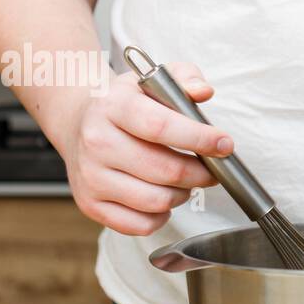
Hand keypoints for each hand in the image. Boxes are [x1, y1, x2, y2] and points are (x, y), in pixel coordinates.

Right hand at [57, 62, 233, 235]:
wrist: (78, 122)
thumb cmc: (125, 104)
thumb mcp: (151, 80)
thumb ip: (184, 78)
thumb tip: (203, 91)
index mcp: (113, 106)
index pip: (161, 127)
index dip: (200, 139)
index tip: (225, 145)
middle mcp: (96, 141)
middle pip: (165, 171)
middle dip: (201, 174)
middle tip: (212, 170)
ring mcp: (90, 176)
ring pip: (157, 201)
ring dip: (183, 194)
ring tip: (186, 181)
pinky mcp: (90, 204)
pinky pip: (140, 224)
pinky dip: (162, 216)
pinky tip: (164, 197)